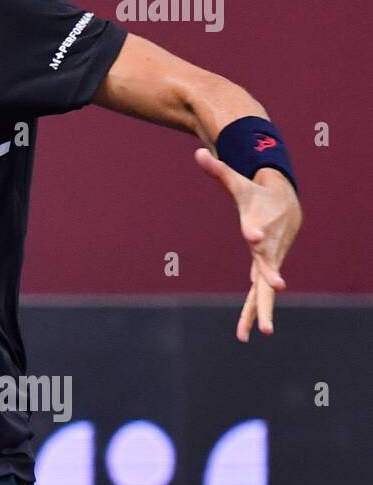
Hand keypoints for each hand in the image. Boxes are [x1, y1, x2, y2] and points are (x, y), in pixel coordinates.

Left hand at [194, 149, 301, 341]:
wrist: (287, 205)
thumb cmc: (257, 195)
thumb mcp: (236, 182)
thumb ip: (217, 170)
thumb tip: (197, 152)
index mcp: (259, 224)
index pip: (257, 228)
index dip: (254, 230)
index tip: (252, 234)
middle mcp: (267, 247)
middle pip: (269, 264)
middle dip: (271, 276)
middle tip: (277, 286)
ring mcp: (268, 262)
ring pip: (265, 290)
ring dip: (262, 310)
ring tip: (261, 332)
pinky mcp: (266, 271)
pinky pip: (260, 296)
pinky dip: (255, 312)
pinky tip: (248, 332)